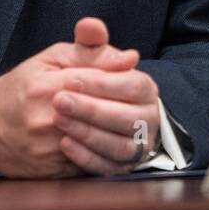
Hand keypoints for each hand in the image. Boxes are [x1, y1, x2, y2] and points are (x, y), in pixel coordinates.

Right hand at [0, 17, 138, 176]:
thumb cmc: (19, 88)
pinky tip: (105, 142)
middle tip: (131, 106)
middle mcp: (45, 120)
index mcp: (46, 87)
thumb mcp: (50, 59)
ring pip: (100, 143)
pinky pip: (89, 164)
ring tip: (122, 123)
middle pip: (103, 115)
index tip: (129, 81)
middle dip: (121, 109)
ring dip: (115, 133)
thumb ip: (90, 53)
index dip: (118, 82)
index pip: (98, 83)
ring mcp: (48, 150)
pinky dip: (102, 153)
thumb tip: (130, 58)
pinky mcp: (51, 172)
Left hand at [50, 18, 161, 175]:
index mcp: (144, 86)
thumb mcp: (77, 57)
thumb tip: (110, 40)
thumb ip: (90, 44)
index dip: (100, 83)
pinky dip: (88, 158)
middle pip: (128, 117)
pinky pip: (110, 168)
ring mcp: (138, 146)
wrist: (62, 115)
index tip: (69, 80)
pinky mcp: (123, 168)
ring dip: (88, 134)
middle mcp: (148, 117)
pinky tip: (65, 145)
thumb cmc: (74, 81)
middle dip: (92, 109)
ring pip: (121, 146)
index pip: (131, 85)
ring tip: (60, 122)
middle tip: (60, 102)